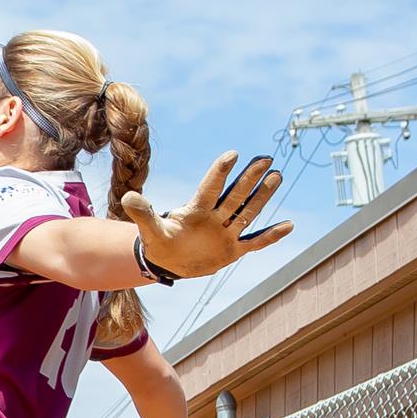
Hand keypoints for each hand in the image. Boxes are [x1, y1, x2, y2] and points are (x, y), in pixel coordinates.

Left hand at [119, 151, 293, 279]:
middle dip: (249, 179)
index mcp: (195, 210)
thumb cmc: (160, 243)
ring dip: (262, 197)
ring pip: (247, 212)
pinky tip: (289, 224)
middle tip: (265, 159)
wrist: (169, 263)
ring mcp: (226, 233)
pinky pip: (255, 242)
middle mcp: (214, 217)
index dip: (219, 173)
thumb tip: (127, 197)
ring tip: (277, 176)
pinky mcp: (233, 250)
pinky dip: (270, 236)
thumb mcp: (150, 231)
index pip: (210, 188)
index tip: (232, 154)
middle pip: (234, 196)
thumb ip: (144, 214)